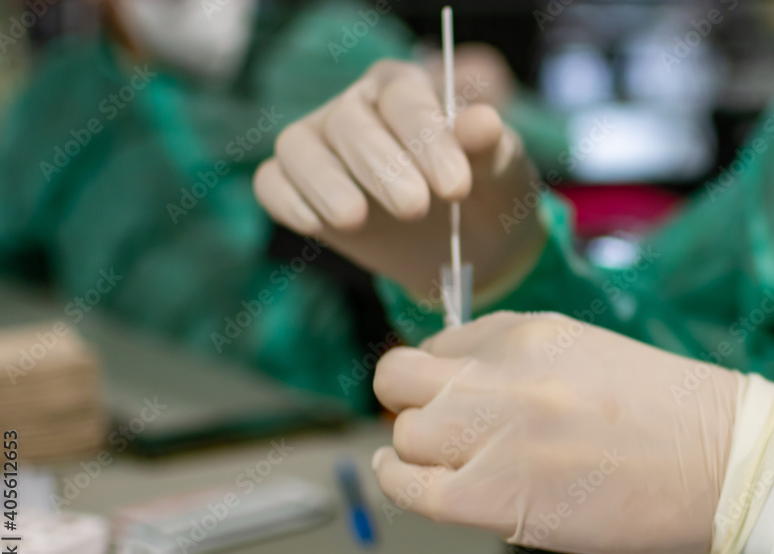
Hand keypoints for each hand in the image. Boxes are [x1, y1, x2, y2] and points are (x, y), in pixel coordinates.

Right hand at [253, 59, 544, 295]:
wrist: (467, 244)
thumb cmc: (484, 193)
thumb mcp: (501, 172)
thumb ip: (490, 147)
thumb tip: (482, 122)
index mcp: (404, 89)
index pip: (404, 101)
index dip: (426, 141)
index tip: (456, 187)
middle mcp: (355, 109)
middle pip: (350, 123)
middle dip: (380, 167)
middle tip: (415, 208)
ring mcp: (320, 146)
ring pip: (299, 147)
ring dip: (325, 183)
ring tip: (356, 218)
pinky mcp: (297, 187)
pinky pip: (272, 184)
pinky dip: (288, 201)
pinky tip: (318, 226)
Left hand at [371, 312, 742, 553]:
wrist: (726, 462)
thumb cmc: (669, 414)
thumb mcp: (585, 351)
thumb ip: (516, 359)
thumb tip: (458, 380)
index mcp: (526, 331)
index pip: (439, 343)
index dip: (436, 374)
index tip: (448, 394)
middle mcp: (501, 374)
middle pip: (399, 377)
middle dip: (404, 400)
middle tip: (426, 422)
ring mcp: (495, 432)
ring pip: (404, 432)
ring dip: (413, 448)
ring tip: (437, 461)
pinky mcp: (497, 494)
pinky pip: (410, 488)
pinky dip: (401, 482)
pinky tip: (414, 481)